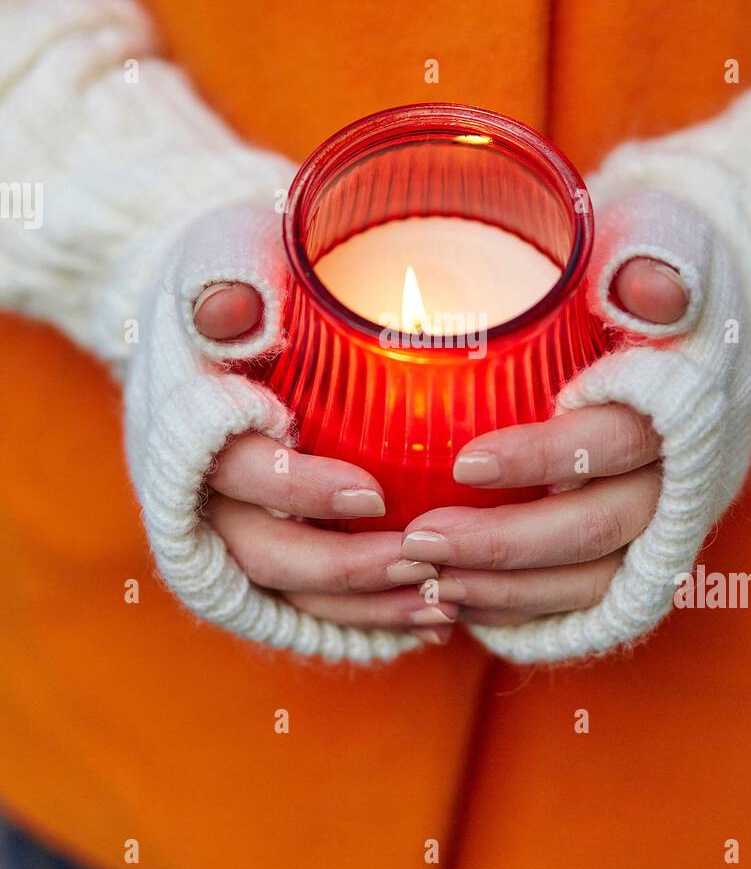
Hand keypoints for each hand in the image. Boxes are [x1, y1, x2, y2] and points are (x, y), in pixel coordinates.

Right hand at [194, 282, 455, 643]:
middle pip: (263, 552)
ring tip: (445, 602)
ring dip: (365, 604)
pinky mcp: (264, 547)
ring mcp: (227, 526)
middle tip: (426, 560)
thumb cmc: (234, 271)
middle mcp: (197, 489)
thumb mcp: (227, 253)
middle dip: (344, 566)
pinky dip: (365, 615)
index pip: (234, 470)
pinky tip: (432, 612)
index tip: (373, 490)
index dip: (296, 489)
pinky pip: (307, 601)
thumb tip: (233, 309)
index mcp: (187, 421)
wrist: (216, 305)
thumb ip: (232, 276)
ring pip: (288, 591)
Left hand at [399, 258, 686, 627]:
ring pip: (594, 579)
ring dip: (508, 589)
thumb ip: (646, 262)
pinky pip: (588, 601)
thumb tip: (648, 288)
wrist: (692, 327)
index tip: (465, 461)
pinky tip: (456, 602)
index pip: (617, 439)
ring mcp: (665, 523)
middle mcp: (683, 475)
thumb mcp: (656, 242)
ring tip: (426, 580)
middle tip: (417, 540)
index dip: (545, 457)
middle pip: (600, 527)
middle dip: (507, 544)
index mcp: (684, 400)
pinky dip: (525, 610)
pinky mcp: (640, 552)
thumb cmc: (650, 268)